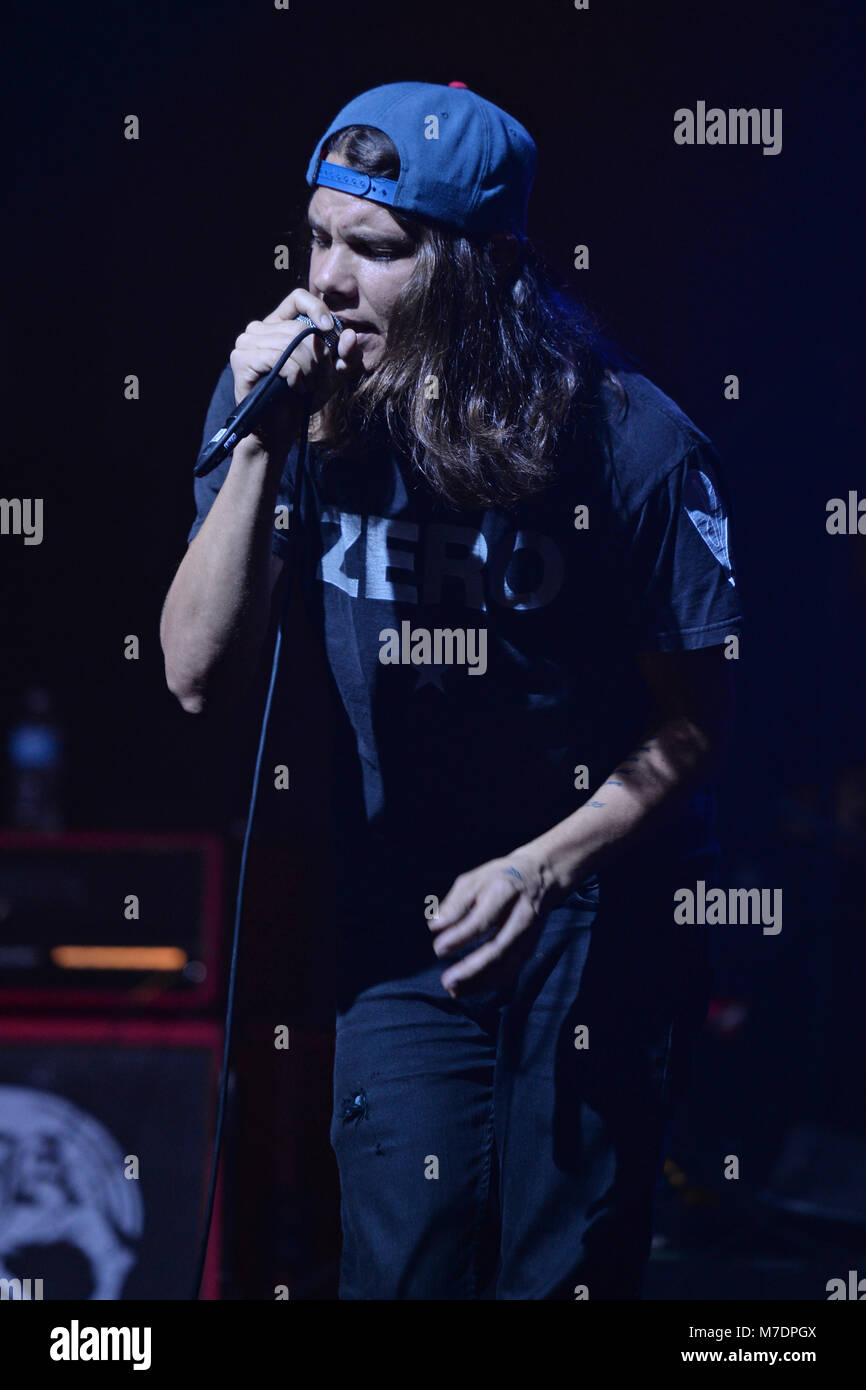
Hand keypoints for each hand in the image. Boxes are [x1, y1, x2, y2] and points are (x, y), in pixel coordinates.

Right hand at [229, 289, 363, 448]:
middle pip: (299, 328)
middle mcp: (258, 329)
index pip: (297, 298)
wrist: (279, 431)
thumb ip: (346, 356)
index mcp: (277, 324)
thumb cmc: (301, 400)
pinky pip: (278, 358)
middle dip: (317, 356)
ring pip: (290, 343)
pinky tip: (294, 387)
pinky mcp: (241, 359)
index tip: (329, 329)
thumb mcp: (331, 376)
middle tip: (316, 378)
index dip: (317, 309)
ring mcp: (246, 342)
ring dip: (307, 369)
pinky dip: (294, 375)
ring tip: (304, 386)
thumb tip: (350, 335)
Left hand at [428, 849, 551, 997]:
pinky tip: (469, 989)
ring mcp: (529, 934)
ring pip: (507, 965)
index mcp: (505, 892)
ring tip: (454, 990)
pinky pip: (511, 971)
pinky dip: (490, 984)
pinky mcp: (530, 948)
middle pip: (498, 948)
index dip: (460, 937)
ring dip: (479, 982)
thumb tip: (434, 927)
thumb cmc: (498, 878)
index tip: (438, 949)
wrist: (541, 878)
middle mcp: (521, 915)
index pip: (482, 920)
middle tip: (446, 981)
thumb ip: (455, 903)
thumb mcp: (475, 879)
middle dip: (471, 969)